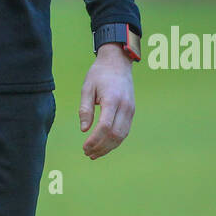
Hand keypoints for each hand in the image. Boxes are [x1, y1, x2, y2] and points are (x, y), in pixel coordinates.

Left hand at [79, 44, 134, 158]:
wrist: (118, 62)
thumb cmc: (99, 73)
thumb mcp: (87, 88)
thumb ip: (85, 109)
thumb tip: (84, 130)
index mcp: (112, 99)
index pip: (105, 126)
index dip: (94, 140)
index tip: (84, 147)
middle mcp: (125, 106)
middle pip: (115, 134)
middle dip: (101, 147)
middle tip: (88, 153)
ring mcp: (130, 109)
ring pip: (122, 135)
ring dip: (109, 147)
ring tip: (94, 154)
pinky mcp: (131, 111)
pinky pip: (125, 131)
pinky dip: (115, 141)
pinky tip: (104, 145)